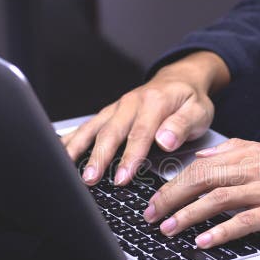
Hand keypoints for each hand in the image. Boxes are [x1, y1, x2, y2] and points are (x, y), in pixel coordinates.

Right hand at [61, 51, 230, 185]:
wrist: (180, 80)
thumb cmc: (190, 100)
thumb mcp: (198, 112)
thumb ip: (182, 126)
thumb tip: (165, 141)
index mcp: (155, 102)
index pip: (140, 134)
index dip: (129, 158)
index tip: (121, 177)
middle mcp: (131, 103)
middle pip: (111, 132)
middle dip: (99, 157)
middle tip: (90, 179)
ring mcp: (117, 107)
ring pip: (94, 127)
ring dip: (80, 148)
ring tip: (68, 167)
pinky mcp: (110, 112)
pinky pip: (88, 124)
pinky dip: (73, 137)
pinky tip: (61, 150)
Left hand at [143, 138, 259, 247]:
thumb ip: (243, 152)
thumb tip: (208, 155)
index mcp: (255, 152)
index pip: (205, 163)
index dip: (176, 179)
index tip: (156, 193)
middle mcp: (259, 167)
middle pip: (203, 178)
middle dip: (171, 196)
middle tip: (150, 213)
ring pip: (218, 198)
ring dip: (188, 215)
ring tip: (168, 228)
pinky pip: (245, 221)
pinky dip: (221, 231)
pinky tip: (204, 241)